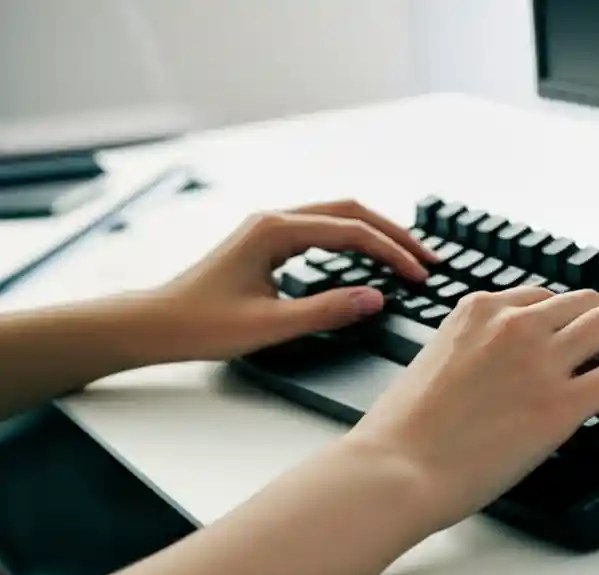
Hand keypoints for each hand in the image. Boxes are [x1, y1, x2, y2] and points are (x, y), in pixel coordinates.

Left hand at [149, 199, 435, 360]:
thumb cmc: (202, 324)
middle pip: (351, 212)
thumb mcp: (270, 325)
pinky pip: (323, 230)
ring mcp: (270, 228)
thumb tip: (376, 298)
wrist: (157, 324)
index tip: (420, 276)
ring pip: (339, 217)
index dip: (392, 253)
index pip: (352, 232)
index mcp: (275, 231)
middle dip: (394, 234)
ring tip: (408, 257)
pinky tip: (368, 258)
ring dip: (377, 234)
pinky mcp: (268, 242)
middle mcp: (274, 220)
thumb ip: (326, 311)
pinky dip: (355, 240)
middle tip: (428, 259)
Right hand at [345, 287, 598, 529]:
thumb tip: (498, 368)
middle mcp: (514, 324)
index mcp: (477, 310)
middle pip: (586, 301)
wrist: (395, 470)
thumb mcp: (434, 362)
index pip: (541, 297)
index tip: (572, 339)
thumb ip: (472, 350)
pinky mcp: (561, 405)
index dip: (564, 320)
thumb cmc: (402, 433)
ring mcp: (541, 361)